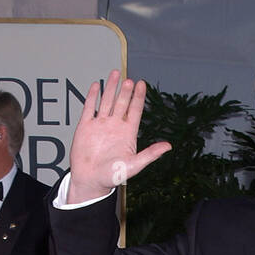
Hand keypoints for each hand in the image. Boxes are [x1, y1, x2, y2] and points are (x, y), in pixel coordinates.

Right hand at [67, 70, 170, 202]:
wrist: (89, 181)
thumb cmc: (111, 177)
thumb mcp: (134, 165)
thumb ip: (150, 154)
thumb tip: (168, 146)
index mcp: (127, 134)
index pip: (135, 111)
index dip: (139, 97)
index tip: (142, 84)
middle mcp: (114, 127)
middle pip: (122, 103)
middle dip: (126, 90)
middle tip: (129, 79)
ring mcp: (100, 125)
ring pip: (107, 101)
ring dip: (111, 88)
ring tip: (115, 73)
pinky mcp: (86, 126)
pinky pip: (90, 107)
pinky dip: (93, 96)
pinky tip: (97, 86)